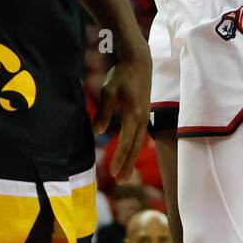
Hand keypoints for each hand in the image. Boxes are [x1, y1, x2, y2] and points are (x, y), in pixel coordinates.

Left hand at [94, 32, 150, 180]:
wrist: (138, 60)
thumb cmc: (121, 74)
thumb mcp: (109, 91)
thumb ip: (104, 112)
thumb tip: (97, 132)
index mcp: (134, 114)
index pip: (126, 142)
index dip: (119, 159)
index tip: (112, 173)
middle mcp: (142, 118)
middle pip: (135, 147)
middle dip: (127, 165)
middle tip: (121, 182)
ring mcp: (145, 115)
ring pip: (138, 143)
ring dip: (132, 159)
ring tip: (125, 175)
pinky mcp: (144, 112)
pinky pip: (140, 135)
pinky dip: (134, 148)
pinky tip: (130, 155)